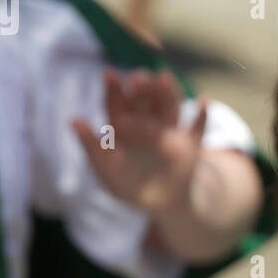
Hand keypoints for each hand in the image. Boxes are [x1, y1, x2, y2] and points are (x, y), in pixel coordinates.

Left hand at [72, 69, 205, 215]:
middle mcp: (148, 121)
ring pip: (170, 107)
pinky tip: (204, 100)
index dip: (114, 89)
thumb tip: (73, 120)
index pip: (118, 103)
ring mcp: (171, 130)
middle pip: (145, 100)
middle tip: (138, 76)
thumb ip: (91, 146)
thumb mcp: (106, 168)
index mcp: (125, 125)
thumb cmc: (127, 185)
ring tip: (164, 78)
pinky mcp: (190, 144)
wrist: (159, 202)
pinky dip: (202, 115)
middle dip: (142, 87)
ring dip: (168, 92)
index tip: (109, 74)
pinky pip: (197, 128)